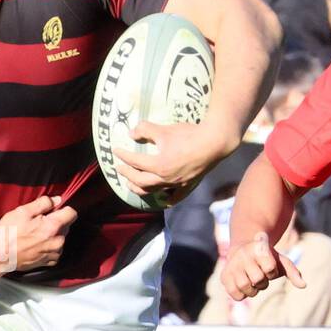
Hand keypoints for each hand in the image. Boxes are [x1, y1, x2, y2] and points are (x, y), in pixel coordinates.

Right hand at [0, 195, 76, 272]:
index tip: (52, 211)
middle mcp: (58, 241)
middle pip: (66, 226)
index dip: (63, 209)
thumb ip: (43, 203)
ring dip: (52, 235)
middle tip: (37, 223)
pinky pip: (56, 250)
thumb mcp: (23, 211)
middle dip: (55, 222)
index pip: (72, 213)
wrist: (0, 256)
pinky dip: (49, 246)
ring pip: (61, 238)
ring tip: (34, 235)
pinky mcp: (50, 262)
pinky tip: (36, 244)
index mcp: (53, 226)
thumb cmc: (9, 233)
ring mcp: (55, 253)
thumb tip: (57, 200)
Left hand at [113, 120, 235, 204]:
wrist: (215, 142)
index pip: (135, 162)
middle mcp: (166, 178)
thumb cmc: (189, 135)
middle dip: (128, 175)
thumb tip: (131, 133)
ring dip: (141, 189)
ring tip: (133, 184)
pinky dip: (168, 199)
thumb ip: (146, 130)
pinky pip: (176, 196)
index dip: (124, 156)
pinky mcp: (188, 184)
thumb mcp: (164, 130)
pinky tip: (163, 199)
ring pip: (154, 191)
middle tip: (120, 169)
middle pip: (141, 181)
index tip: (116, 151)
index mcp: (158, 165)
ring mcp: (177, 184)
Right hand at [221, 231, 305, 300]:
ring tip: (252, 284)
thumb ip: (293, 272)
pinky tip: (244, 288)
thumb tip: (303, 285)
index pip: (270, 268)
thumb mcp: (281, 260)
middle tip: (260, 277)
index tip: (269, 266)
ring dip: (253, 290)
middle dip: (263, 282)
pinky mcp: (224, 276)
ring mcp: (232, 265)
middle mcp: (243, 255)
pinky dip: (242, 295)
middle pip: (257, 279)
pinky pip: (235, 294)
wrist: (243, 248)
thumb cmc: (266, 257)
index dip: (272, 272)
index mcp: (259, 248)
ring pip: (245, 286)